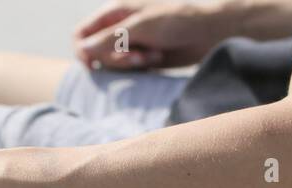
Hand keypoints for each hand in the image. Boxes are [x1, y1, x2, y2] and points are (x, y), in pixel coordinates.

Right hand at [73, 1, 233, 69]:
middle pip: (96, 52)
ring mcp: (131, 44)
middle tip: (137, 58)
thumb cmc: (177, 20)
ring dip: (130, 65)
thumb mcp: (140, 26)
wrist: (209, 31)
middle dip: (114, 59)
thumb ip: (109, 38)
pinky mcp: (143, 59)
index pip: (82, 33)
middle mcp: (120, 28)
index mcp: (115, 12)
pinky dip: (140, 69)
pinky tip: (157, 59)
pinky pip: (128, 72)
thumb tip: (82, 49)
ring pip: (112, 64)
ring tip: (152, 56)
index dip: (82, 50)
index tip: (91, 64)